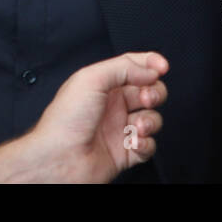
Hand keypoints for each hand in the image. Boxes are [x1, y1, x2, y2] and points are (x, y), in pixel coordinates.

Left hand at [24, 51, 168, 182]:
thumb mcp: (91, 78)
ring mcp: (119, 128)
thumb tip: (150, 70)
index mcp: (103, 84)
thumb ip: (124, 68)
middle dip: (154, 93)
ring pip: (151, 118)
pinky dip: (146, 144)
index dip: (151, 64)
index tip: (162, 67)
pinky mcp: (125, 152)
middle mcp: (112, 105)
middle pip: (148, 91)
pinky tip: (133, 142)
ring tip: (137, 126)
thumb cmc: (65, 119)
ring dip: (150, 121)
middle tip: (146, 98)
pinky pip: (148, 146)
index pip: (132, 66)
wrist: (59, 158)